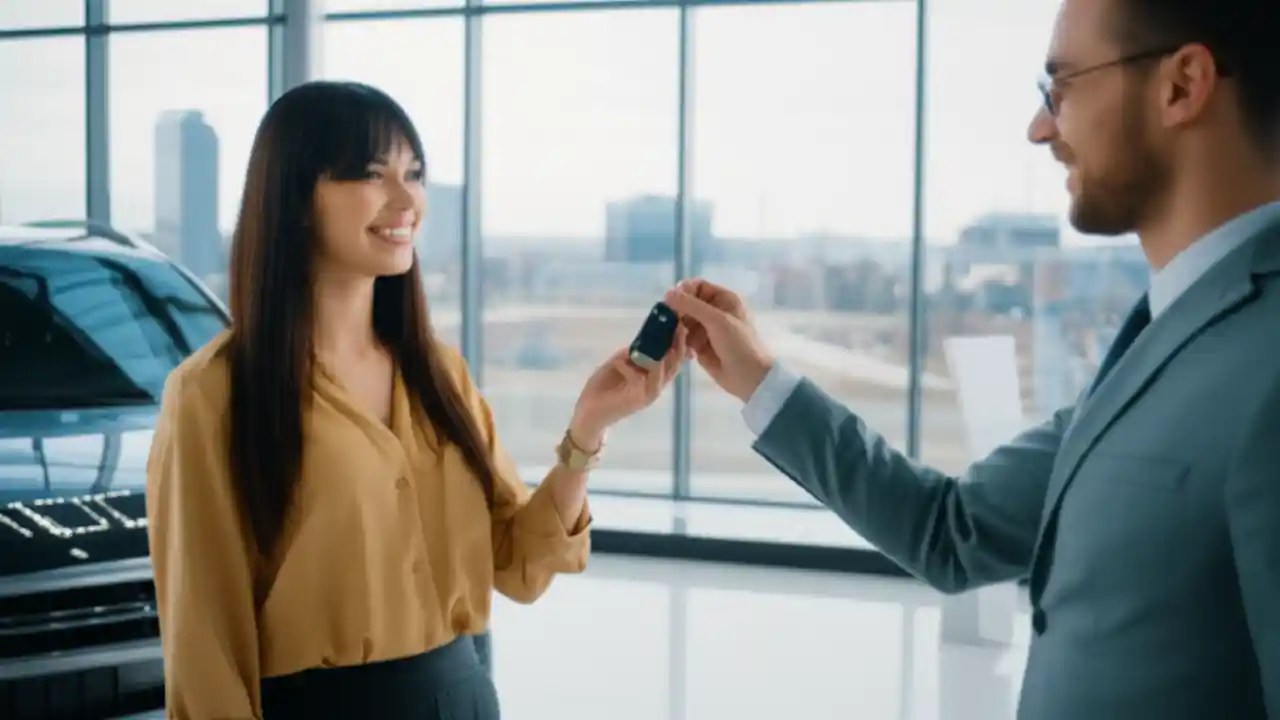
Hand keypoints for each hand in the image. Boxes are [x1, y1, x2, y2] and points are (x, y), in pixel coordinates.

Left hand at [569, 325, 688, 448]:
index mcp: (653, 380)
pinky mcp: (635, 399)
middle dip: (677, 344)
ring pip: (662, 372)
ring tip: (654, 337)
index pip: (673, 360)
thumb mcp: (618, 365)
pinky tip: (617, 362)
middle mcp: (655, 387)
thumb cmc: (602, 390)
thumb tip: (642, 340)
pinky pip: (637, 377)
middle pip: (674, 365)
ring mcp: (647, 395)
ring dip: (658, 352)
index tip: (680, 324)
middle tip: (676, 326)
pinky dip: (627, 365)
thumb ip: (632, 355)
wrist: (588, 415)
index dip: (679, 343)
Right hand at [663, 278, 774, 402]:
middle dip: (678, 312)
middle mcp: (714, 311)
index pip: (698, 286)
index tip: (670, 301)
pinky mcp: (700, 346)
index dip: (684, 291)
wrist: (748, 377)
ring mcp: (707, 329)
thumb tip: (668, 294)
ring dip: (679, 329)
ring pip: (683, 321)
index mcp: (724, 299)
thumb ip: (692, 305)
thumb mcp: (717, 320)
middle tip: (671, 323)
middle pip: (687, 304)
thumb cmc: (738, 344)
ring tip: (683, 341)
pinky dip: (682, 343)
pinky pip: (684, 338)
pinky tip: (689, 353)